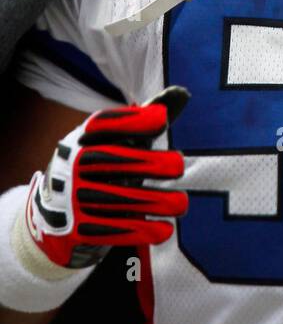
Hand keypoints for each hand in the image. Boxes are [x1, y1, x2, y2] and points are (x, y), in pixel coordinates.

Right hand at [23, 86, 189, 270]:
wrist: (59, 211)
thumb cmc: (102, 165)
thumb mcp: (119, 141)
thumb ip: (149, 120)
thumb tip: (183, 92)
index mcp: (84, 139)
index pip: (105, 124)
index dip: (132, 121)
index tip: (162, 120)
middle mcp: (75, 165)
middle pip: (112, 161)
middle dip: (148, 163)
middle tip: (178, 165)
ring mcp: (73, 197)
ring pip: (116, 199)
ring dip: (152, 201)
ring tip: (181, 203)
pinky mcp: (79, 228)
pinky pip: (112, 229)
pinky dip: (140, 230)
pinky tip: (165, 229)